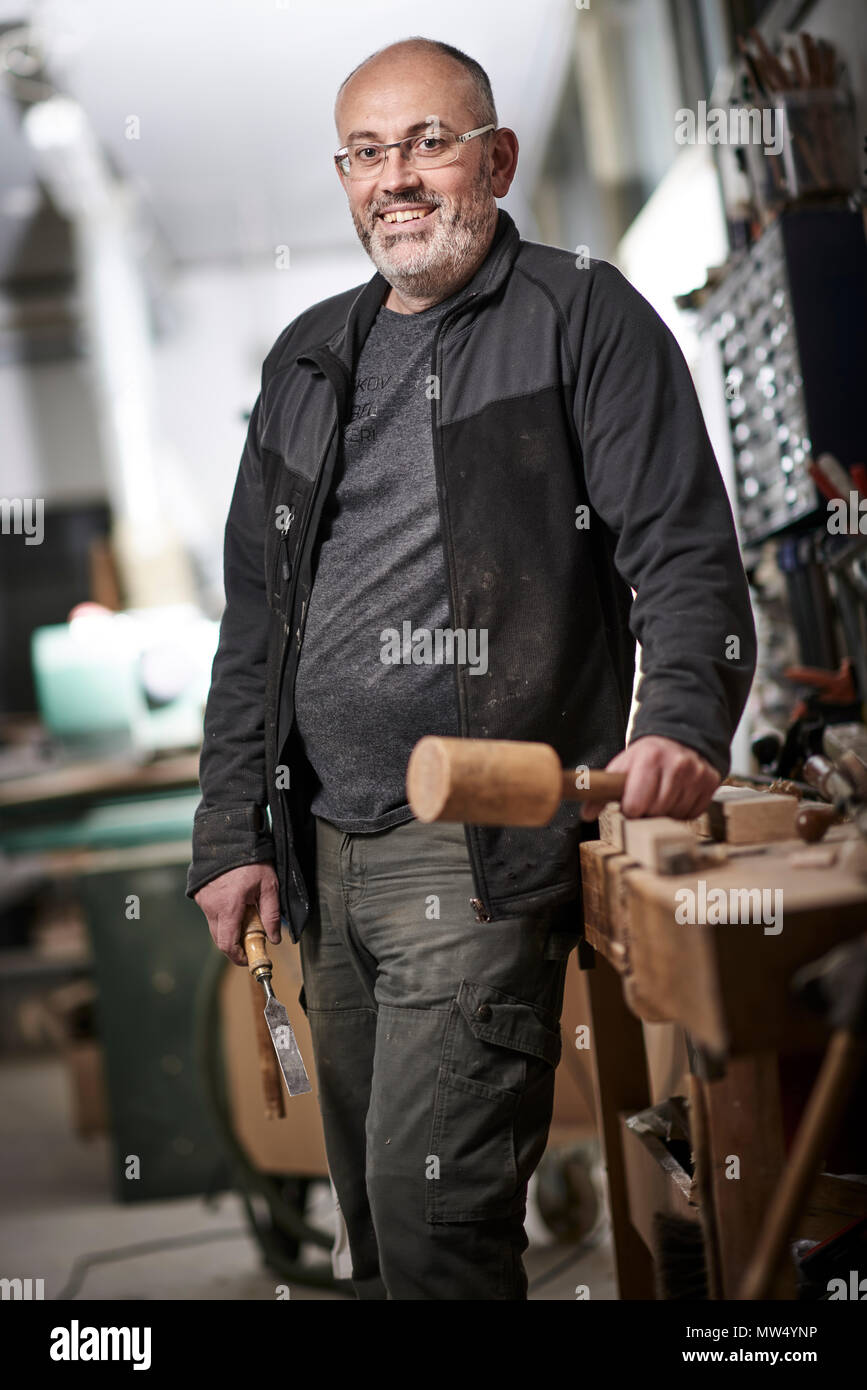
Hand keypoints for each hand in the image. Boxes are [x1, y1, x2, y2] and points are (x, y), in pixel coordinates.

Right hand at [194, 862, 280, 966]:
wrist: (229, 837)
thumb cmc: (251, 860)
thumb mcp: (269, 886)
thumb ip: (272, 915)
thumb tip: (275, 938)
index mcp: (229, 906)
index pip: (227, 944)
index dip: (238, 956)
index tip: (249, 959)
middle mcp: (212, 906)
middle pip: (220, 939)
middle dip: (236, 945)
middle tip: (253, 940)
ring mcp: (203, 901)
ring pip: (215, 926)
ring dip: (230, 929)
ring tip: (247, 914)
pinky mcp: (200, 895)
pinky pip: (211, 913)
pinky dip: (223, 916)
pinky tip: (236, 903)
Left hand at [580, 735, 720, 822]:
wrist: (677, 739)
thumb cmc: (646, 758)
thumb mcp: (621, 767)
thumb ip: (602, 791)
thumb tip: (586, 814)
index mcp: (649, 758)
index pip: (636, 804)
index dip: (631, 809)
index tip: (631, 804)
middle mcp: (676, 764)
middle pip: (656, 812)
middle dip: (648, 811)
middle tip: (647, 799)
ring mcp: (696, 773)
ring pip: (676, 814)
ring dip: (666, 812)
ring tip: (662, 795)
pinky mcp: (710, 781)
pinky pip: (693, 813)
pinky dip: (683, 811)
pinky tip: (677, 796)